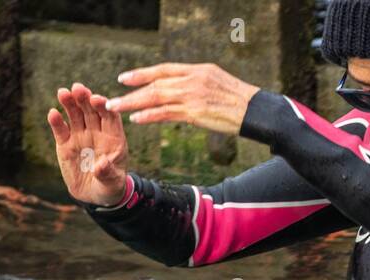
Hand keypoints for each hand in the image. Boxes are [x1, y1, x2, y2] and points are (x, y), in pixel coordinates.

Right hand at [48, 82, 128, 205]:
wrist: (93, 195)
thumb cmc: (109, 186)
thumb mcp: (112, 182)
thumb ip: (107, 172)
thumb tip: (102, 164)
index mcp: (113, 137)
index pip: (110, 116)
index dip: (104, 106)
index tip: (97, 99)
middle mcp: (97, 132)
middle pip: (91, 110)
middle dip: (85, 98)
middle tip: (78, 88)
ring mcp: (80, 136)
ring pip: (75, 115)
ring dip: (69, 103)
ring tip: (63, 93)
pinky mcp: (65, 143)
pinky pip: (60, 129)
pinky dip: (56, 121)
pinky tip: (53, 113)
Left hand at [105, 63, 259, 134]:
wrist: (256, 110)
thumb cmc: (239, 101)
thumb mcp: (218, 83)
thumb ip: (198, 84)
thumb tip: (184, 91)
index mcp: (197, 70)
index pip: (164, 70)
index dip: (143, 74)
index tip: (125, 78)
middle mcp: (192, 79)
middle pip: (155, 83)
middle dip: (132, 90)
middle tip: (113, 97)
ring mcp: (192, 95)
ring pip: (156, 97)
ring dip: (133, 103)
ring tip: (117, 108)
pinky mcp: (195, 112)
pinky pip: (166, 113)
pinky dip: (149, 115)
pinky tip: (136, 118)